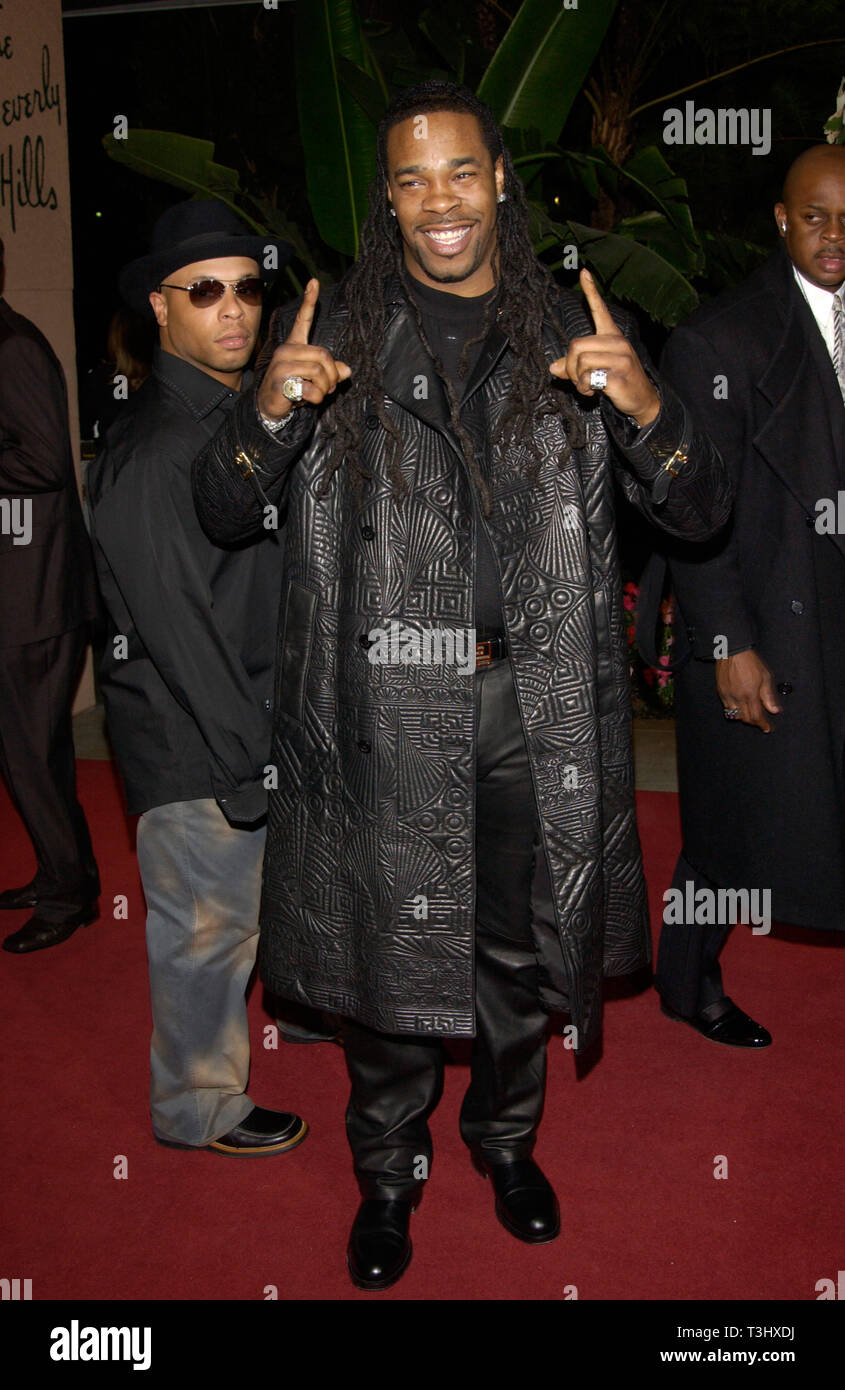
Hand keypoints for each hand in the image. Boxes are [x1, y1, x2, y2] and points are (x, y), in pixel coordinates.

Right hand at [257, 278, 351, 420]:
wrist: (269, 406)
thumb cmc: (293, 389)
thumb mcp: (316, 379)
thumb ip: (332, 371)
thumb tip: (347, 370)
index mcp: (296, 345)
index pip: (304, 320)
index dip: (309, 301)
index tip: (314, 281)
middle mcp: (287, 350)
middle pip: (324, 354)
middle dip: (332, 376)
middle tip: (329, 387)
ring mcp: (282, 364)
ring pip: (319, 372)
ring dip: (325, 388)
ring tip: (318, 394)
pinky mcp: (280, 380)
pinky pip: (310, 388)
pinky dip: (316, 398)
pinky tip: (306, 400)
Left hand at [549, 269, 659, 425]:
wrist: (642, 399)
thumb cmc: (618, 381)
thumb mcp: (596, 370)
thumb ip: (574, 366)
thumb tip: (552, 368)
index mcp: (611, 336)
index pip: (599, 310)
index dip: (590, 291)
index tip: (583, 272)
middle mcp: (617, 341)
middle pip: (575, 345)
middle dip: (570, 366)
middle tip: (578, 378)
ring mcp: (620, 357)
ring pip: (580, 362)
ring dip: (577, 380)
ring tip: (588, 385)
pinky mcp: (619, 373)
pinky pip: (588, 377)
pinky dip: (584, 388)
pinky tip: (594, 391)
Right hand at [715, 650, 781, 732]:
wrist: (733, 653)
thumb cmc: (750, 662)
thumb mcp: (765, 677)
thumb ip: (768, 696)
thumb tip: (774, 710)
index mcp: (750, 694)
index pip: (756, 717)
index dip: (763, 725)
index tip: (767, 728)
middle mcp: (737, 697)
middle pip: (745, 718)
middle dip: (754, 722)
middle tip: (761, 721)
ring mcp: (728, 696)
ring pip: (735, 715)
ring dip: (744, 717)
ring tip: (750, 714)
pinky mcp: (721, 692)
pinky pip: (727, 707)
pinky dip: (735, 711)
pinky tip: (740, 706)